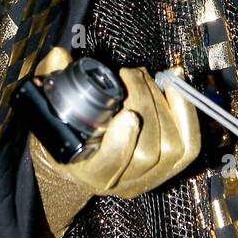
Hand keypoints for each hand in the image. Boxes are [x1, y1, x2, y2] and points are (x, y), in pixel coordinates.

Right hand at [28, 47, 201, 237]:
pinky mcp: (169, 170)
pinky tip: (177, 86)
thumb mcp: (47, 110)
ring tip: (146, 77)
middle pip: (146, 151)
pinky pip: (189, 147)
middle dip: (143, 103)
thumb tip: (60, 55)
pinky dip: (187, 114)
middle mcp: (120, 182)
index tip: (125, 112)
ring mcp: (148, 179)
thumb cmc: (64, 135)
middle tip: (131, 73)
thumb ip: (50, 82)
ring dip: (162, 103)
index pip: (109, 165)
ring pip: (171, 148)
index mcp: (87, 172)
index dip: (121, 142)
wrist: (77, 163)